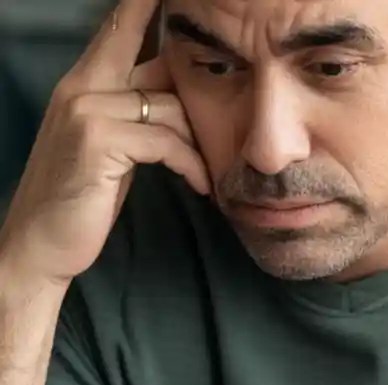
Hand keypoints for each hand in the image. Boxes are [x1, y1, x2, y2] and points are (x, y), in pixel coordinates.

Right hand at [0, 0, 209, 287]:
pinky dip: (191, 164)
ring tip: (204, 174)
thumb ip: (139, 112)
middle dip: (202, 94)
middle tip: (228, 120)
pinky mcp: (98, 139)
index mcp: (84, 82)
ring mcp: (86, 109)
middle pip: (164, 69)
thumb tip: (184, 94)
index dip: (142, 5)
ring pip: (173, 109)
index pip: (120, 30)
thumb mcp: (113, 146)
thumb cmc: (85, 196)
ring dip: (198, 145)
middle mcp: (81, 86)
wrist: (43, 243)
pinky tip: (199, 186)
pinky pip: (168, 141)